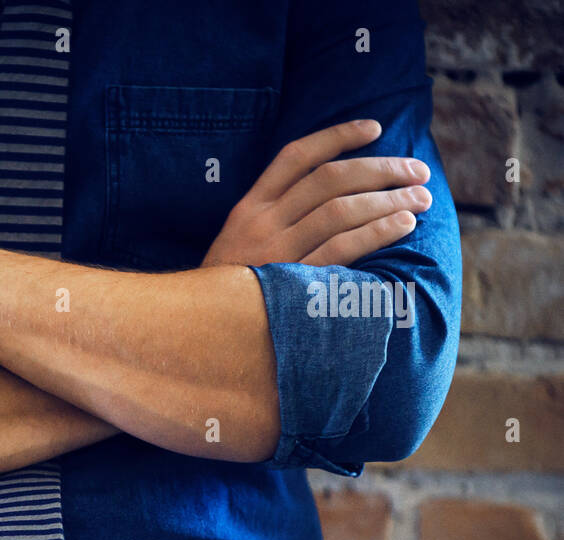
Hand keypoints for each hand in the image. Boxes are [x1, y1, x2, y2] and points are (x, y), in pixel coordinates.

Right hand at [202, 119, 431, 267]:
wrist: (198, 330)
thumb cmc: (227, 287)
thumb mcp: (237, 242)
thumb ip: (271, 216)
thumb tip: (326, 193)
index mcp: (248, 208)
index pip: (296, 156)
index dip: (338, 136)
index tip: (375, 129)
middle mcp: (262, 223)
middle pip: (330, 179)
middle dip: (381, 169)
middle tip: (417, 171)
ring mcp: (276, 252)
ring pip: (341, 210)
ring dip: (389, 200)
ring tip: (420, 199)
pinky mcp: (291, 281)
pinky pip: (342, 249)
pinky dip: (377, 232)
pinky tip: (402, 225)